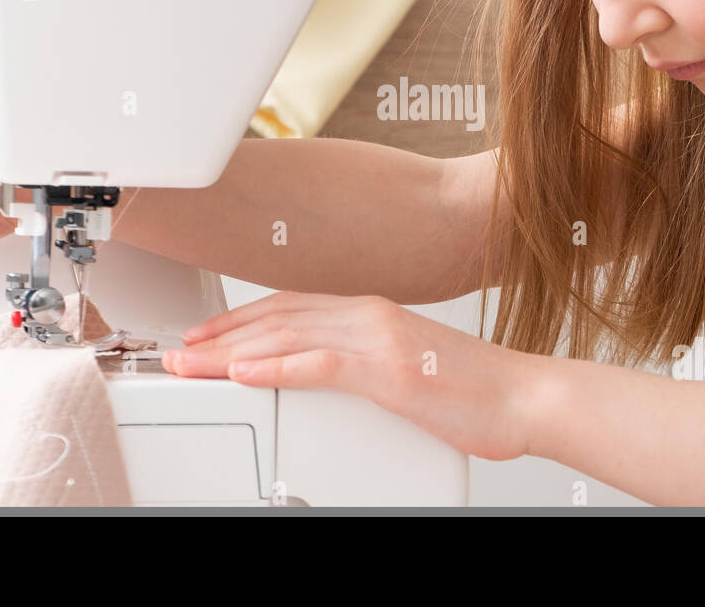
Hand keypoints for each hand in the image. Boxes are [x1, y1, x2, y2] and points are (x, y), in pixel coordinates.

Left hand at [166, 292, 538, 460]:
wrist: (526, 397)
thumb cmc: (473, 389)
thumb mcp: (406, 366)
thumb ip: (363, 361)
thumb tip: (329, 373)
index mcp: (371, 312)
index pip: (289, 308)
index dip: (240, 321)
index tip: (203, 338)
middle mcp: (369, 315)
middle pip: (276, 318)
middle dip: (220, 336)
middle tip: (178, 353)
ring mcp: (379, 339)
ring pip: (287, 337)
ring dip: (230, 352)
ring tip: (191, 365)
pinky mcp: (390, 370)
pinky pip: (320, 365)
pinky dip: (276, 368)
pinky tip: (244, 374)